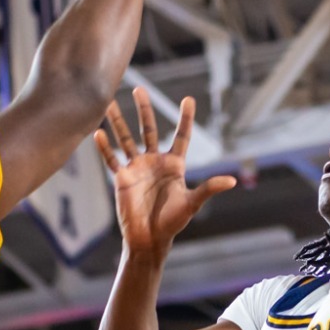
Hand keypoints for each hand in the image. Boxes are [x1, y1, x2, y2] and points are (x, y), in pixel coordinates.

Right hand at [96, 89, 235, 258]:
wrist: (150, 239)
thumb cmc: (173, 223)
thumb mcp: (192, 203)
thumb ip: (209, 189)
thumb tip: (232, 181)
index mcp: (174, 165)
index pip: (181, 136)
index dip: (185, 118)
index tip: (188, 99)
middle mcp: (155, 162)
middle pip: (149, 129)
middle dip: (144, 109)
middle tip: (139, 89)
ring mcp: (137, 168)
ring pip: (126, 138)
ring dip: (118, 121)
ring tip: (109, 101)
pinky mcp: (122, 178)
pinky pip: (112, 159)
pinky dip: (105, 147)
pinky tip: (98, 132)